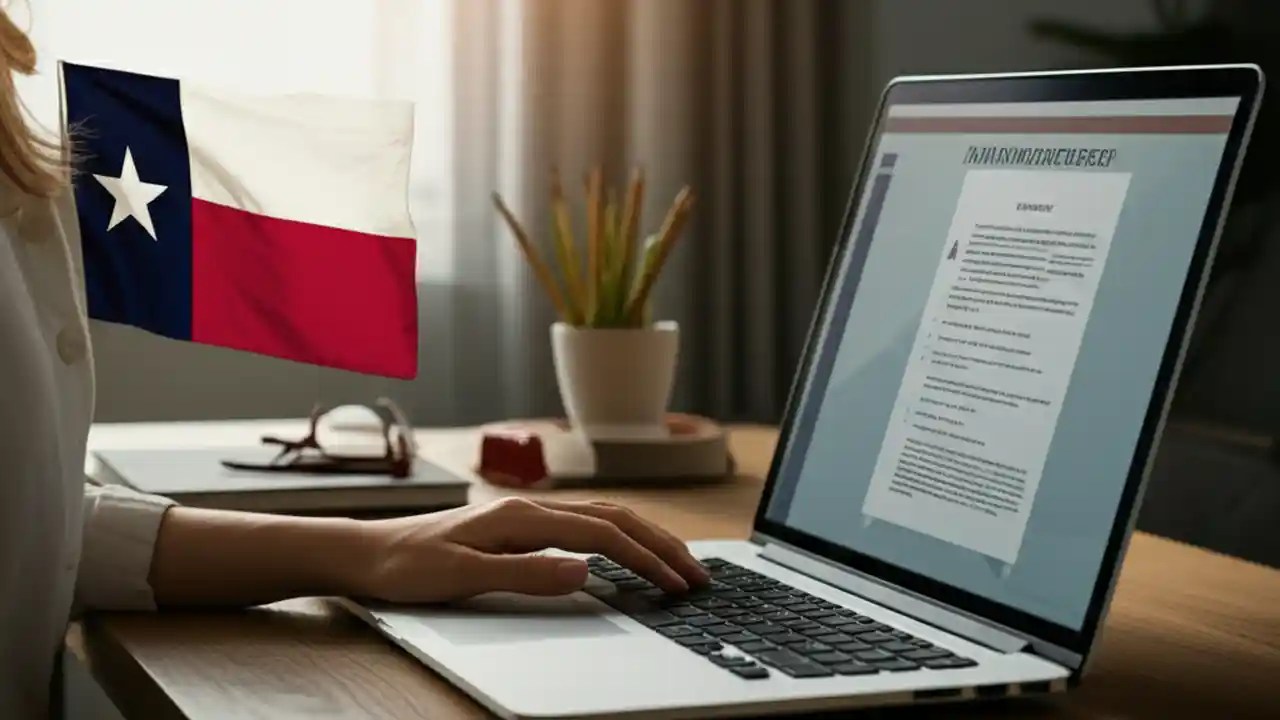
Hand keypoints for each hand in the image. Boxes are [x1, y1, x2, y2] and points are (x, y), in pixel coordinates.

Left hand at [353, 497, 710, 602]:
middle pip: (615, 517)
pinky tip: (626, 552)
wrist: (364, 553)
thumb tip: (585, 570)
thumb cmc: (405, 566)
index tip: (678, 584)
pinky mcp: (518, 527)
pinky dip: (619, 536)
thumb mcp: (462, 576)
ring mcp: (525, 515)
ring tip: (677, 562)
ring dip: (645, 538)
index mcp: (522, 516)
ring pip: (604, 517)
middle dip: (661, 544)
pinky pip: (585, 525)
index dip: (646, 559)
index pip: (604, 534)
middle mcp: (530, 508)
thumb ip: (525, 573)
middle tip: (698, 575)